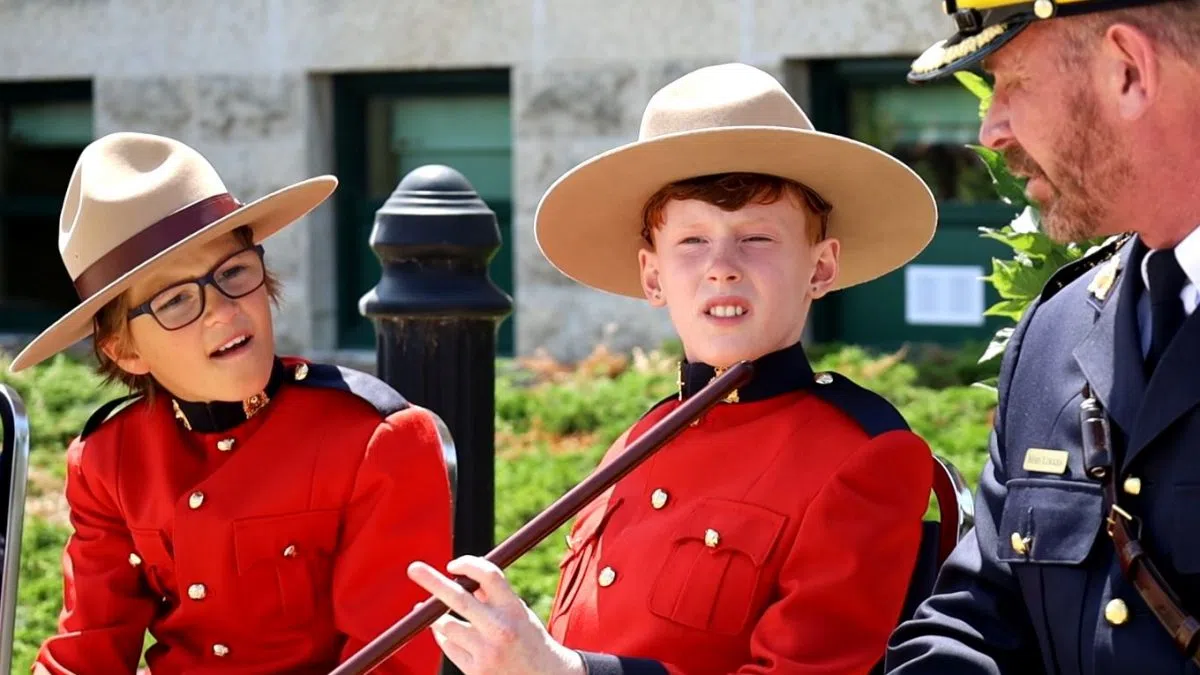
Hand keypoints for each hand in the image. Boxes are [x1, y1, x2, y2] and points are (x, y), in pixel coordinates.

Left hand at [407, 556, 585, 674]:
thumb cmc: (528, 639)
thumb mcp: (518, 612)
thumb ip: (492, 596)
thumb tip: (461, 575)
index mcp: (514, 609)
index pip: (489, 575)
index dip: (468, 564)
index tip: (452, 565)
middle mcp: (500, 629)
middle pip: (459, 598)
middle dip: (433, 582)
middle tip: (414, 569)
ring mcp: (486, 652)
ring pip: (446, 626)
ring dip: (436, 617)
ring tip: (433, 612)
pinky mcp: (476, 671)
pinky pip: (449, 647)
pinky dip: (445, 637)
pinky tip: (448, 635)